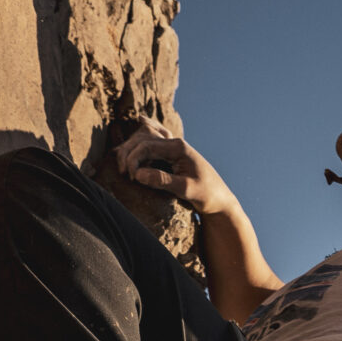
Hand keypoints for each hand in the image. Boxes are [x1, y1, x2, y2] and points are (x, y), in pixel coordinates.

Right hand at [115, 122, 237, 215]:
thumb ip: (163, 181)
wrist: (220, 199)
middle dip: (128, 155)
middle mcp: (175, 144)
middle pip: (142, 141)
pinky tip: (130, 160)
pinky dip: (138, 152)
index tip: (130, 177)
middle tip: (121, 173)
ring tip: (123, 169)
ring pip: (144, 143)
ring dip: (131, 153)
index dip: (133, 159)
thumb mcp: (186, 190)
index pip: (147, 146)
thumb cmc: (208, 195)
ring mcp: (173, 149)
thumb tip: (138, 175)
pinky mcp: (171, 157)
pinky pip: (150, 148)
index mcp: (179, 147)